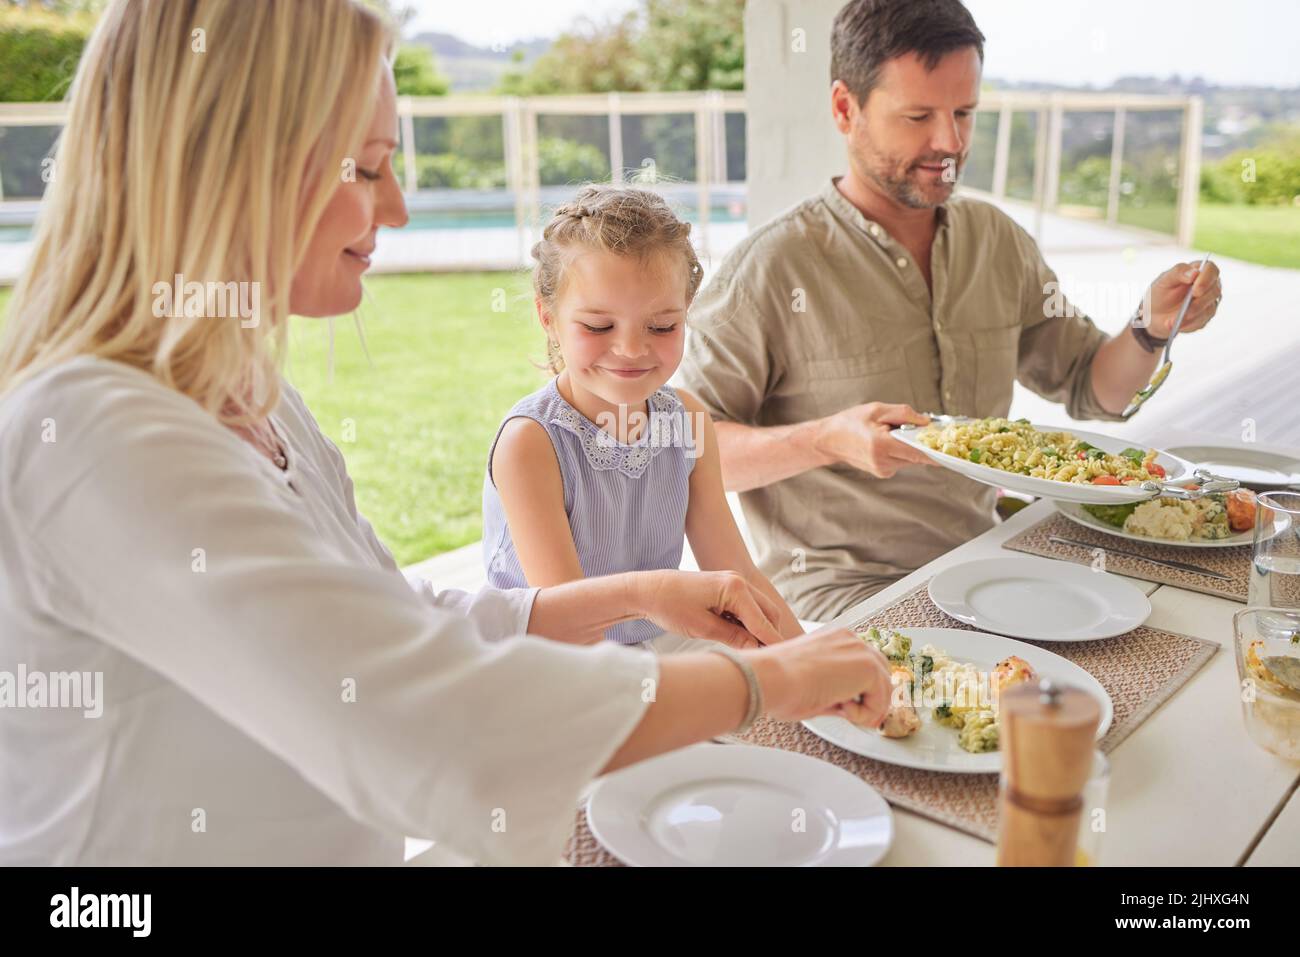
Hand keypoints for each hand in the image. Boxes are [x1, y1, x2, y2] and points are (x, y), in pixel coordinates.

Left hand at [633, 570, 785, 647]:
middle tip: (765, 658)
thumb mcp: (703, 628)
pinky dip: (746, 622)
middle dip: (769, 635)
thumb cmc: (670, 606)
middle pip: (768, 613)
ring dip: (757, 629)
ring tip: (748, 650)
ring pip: (759, 610)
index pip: (762, 622)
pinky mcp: (726, 588)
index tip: (782, 661)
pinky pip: (746, 607)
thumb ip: (734, 638)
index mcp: (735, 588)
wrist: (649, 590)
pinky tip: (736, 637)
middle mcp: (738, 581)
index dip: (773, 643)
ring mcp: (733, 582)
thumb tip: (757, 650)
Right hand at [747, 625, 893, 725]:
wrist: (769, 678)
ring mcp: (861, 651)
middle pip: (881, 674)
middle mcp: (850, 640)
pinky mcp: (868, 668)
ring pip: (884, 688)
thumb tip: (848, 707)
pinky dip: (865, 713)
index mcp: (835, 639)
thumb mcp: (812, 683)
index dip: (863, 691)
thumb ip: (836, 691)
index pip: (864, 664)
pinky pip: (881, 699)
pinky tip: (842, 710)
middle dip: (872, 700)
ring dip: (867, 708)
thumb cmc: (778, 682)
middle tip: (855, 717)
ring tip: (842, 713)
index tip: (851, 709)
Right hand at [812, 402, 936, 477]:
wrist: (828, 440)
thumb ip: (904, 414)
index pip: (918, 452)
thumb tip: (926, 422)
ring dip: (912, 446)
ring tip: (897, 432)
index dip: (938, 451)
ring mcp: (883, 470)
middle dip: (925, 444)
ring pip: (911, 459)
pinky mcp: (883, 473)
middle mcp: (883, 462)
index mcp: (881, 445)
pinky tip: (889, 441)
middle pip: (917, 456)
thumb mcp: (877, 409)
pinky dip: (903, 451)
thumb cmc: (850, 422)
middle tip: (932, 432)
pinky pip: (902, 461)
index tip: (954, 451)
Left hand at [1143, 260, 1221, 337]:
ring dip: (1190, 316)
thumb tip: (1194, 273)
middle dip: (1199, 302)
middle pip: (1214, 291)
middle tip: (1185, 310)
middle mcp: (1209, 285)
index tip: (1195, 289)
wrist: (1155, 313)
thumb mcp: (1164, 280)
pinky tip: (1174, 325)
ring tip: (1171, 321)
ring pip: (1209, 309)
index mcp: (1200, 270)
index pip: (1211, 270)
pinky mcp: (1205, 316)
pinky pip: (1201, 321)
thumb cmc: (1161, 292)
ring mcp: (1210, 301)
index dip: (1206, 279)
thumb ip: (1178, 272)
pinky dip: (1186, 324)